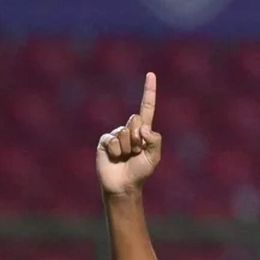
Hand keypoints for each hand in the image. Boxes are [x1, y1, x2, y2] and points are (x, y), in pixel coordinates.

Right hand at [97, 72, 161, 194]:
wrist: (123, 186)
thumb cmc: (140, 173)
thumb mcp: (154, 158)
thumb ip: (154, 141)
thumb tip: (143, 128)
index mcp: (143, 131)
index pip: (146, 107)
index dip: (149, 91)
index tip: (151, 74)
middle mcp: (129, 129)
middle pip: (135, 121)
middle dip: (137, 139)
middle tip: (135, 153)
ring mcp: (116, 134)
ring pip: (124, 133)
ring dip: (127, 148)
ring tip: (125, 158)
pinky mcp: (105, 141)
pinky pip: (112, 140)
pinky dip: (116, 151)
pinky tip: (115, 158)